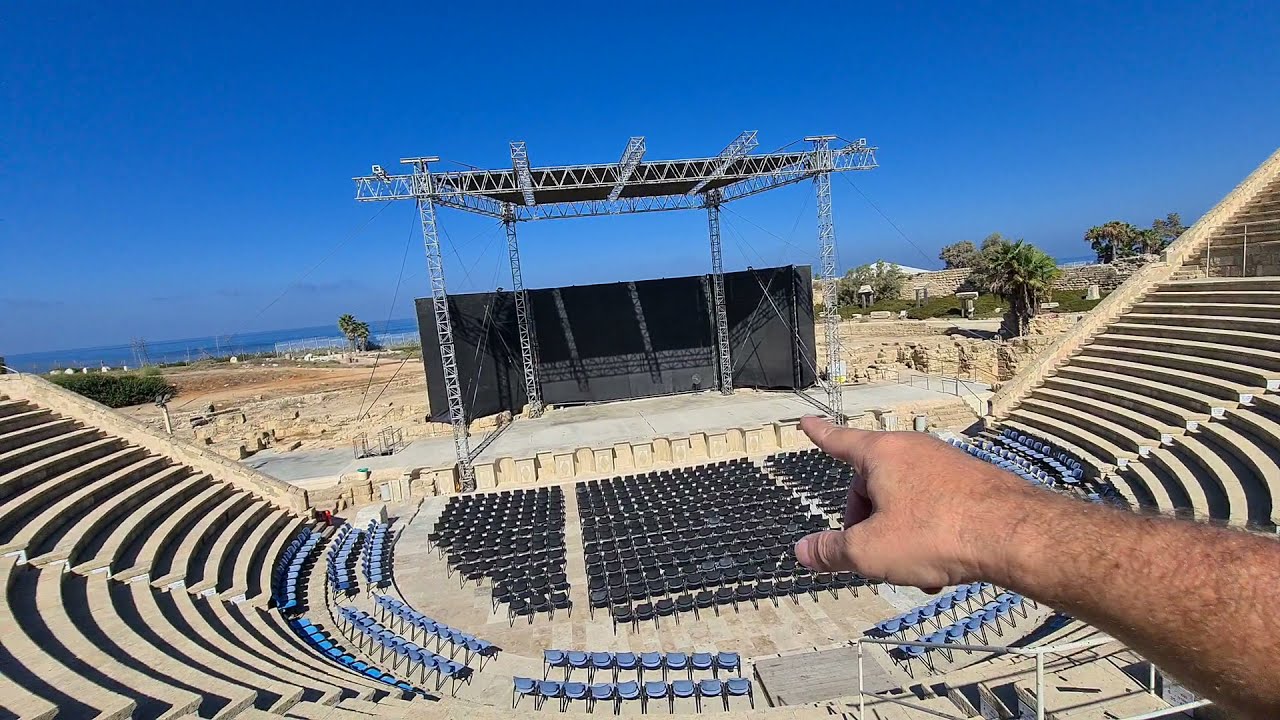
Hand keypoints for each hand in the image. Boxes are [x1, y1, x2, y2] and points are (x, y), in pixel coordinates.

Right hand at [793, 417, 1036, 589]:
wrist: (1015, 534)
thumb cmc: (937, 534)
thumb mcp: (871, 551)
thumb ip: (832, 552)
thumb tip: (803, 552)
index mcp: (882, 454)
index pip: (840, 441)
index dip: (819, 435)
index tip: (807, 423)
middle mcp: (913, 450)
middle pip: (872, 485)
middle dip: (867, 523)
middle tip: (872, 557)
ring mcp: (945, 463)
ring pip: (905, 501)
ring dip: (900, 535)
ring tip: (914, 569)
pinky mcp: (971, 482)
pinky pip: (935, 507)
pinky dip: (929, 534)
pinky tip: (942, 567)